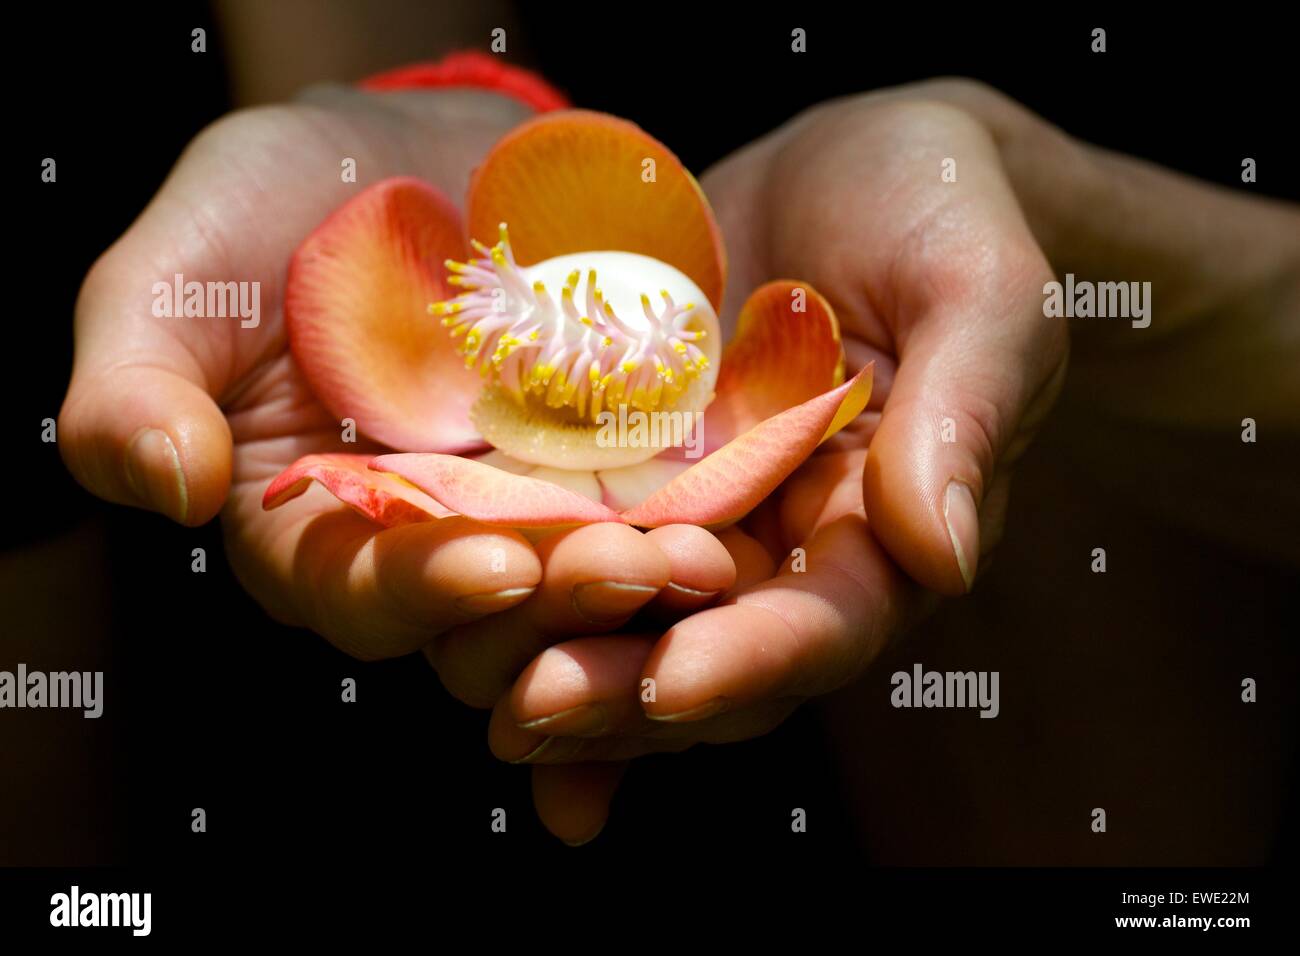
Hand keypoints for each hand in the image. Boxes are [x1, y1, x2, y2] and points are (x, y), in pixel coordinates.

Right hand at [56, 87, 705, 659]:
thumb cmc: (280, 202)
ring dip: (646, 582)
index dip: (418, 590)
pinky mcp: (622, 463)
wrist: (421, 145)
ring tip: (703, 558)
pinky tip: (750, 519)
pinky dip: (706, 521)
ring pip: (589, 579)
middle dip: (558, 601)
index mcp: (314, 527)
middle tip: (629, 570)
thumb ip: (136, 376)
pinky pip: (668, 509)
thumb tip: (159, 483)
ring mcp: (536, 506)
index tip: (488, 566)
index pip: (356, 590)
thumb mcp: (184, 266)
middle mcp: (432, 538)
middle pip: (492, 612)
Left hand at [488, 83, 1070, 843]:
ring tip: (475, 681)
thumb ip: (964, 415)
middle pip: (703, 648)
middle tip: (536, 706)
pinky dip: (501, 583)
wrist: (846, 165)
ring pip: (616, 615)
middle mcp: (774, 546)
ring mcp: (685, 508)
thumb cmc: (936, 213)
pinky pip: (556, 532)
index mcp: (875, 533)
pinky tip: (435, 620)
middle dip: (623, 690)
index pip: (823, 622)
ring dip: (548, 658)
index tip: (678, 680)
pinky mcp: (611, 463)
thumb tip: (945, 555)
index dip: (754, 658)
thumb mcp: (979, 294)